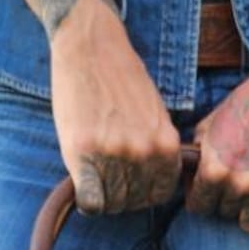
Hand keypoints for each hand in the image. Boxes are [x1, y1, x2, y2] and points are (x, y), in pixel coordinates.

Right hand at [2, 0, 180, 212]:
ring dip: (104, 198)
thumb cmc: (121, 79)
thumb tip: (159, 185)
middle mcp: (143, 151)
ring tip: (96, 178)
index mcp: (165, 143)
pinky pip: (91, 201)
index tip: (131, 185)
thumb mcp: (154, 113)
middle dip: (123, 198)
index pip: (161, 194)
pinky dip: (88, 202)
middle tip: (108, 181)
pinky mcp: (83, 150)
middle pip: (135, 202)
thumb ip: (158, 148)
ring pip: (113, 204)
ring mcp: (113, 152)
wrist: (90, 45)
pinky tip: (83, 187)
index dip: (145, 194)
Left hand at [187, 32, 248, 240]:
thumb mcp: (210, 126)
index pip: (199, 207)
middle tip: (244, 177)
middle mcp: (241, 183)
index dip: (205, 196)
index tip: (214, 187)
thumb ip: (196, 158)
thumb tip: (182, 182)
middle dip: (230, 199)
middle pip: (225, 215)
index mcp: (215, 169)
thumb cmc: (248, 105)